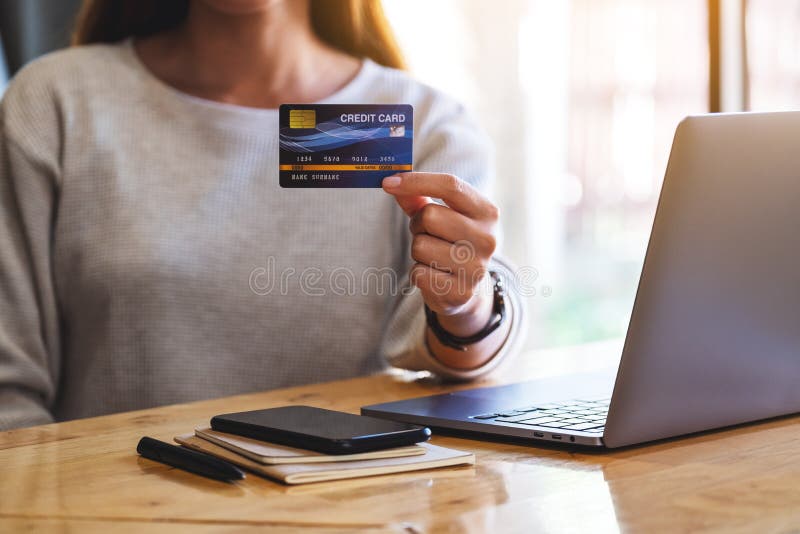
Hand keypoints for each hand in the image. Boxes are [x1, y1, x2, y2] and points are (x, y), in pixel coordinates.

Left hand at [382, 172, 499, 337]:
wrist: (467, 289)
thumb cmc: (450, 242)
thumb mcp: (441, 215)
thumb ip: (418, 197)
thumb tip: (393, 181)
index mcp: (487, 212)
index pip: (451, 186)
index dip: (416, 181)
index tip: (388, 182)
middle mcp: (487, 238)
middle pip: (430, 216)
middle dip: (418, 224)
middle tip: (427, 234)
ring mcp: (476, 268)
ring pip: (420, 245)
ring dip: (417, 250)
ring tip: (433, 255)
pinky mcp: (461, 292)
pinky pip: (418, 272)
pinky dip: (418, 271)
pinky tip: (434, 274)